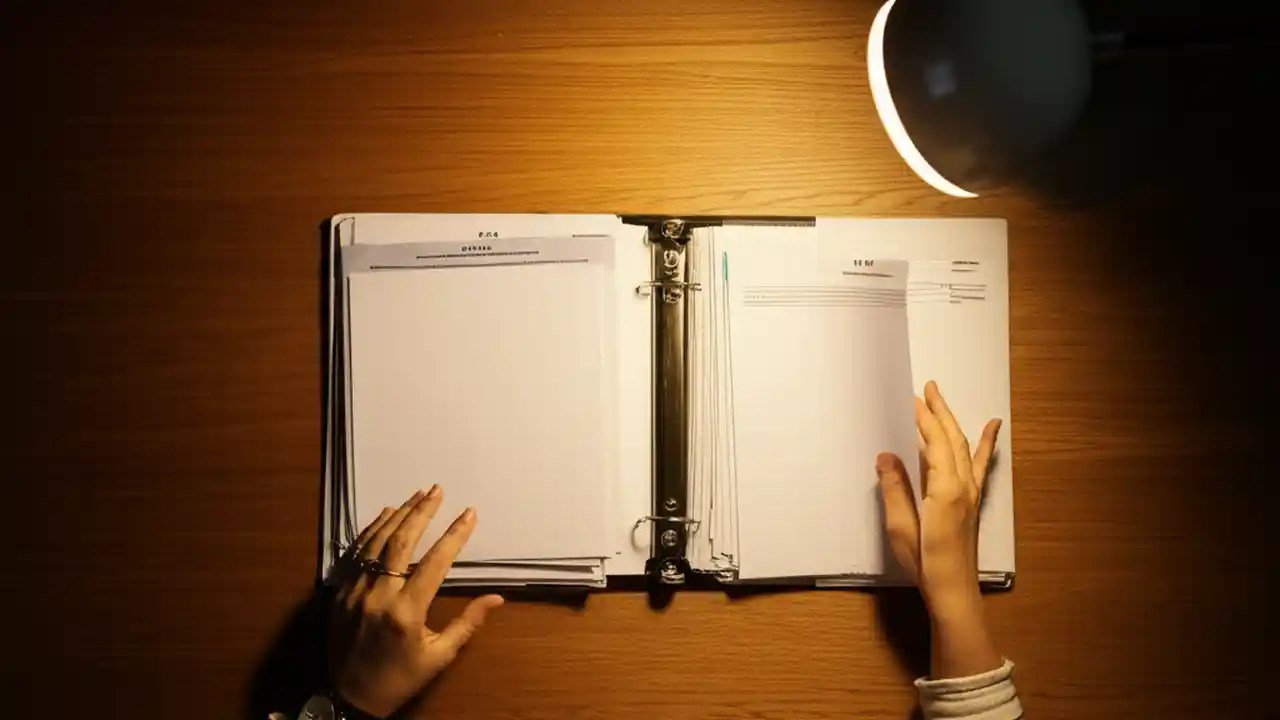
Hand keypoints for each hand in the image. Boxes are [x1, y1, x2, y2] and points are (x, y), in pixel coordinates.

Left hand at [328, 486, 502, 716]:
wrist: (349, 697)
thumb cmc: (399, 679)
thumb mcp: (438, 656)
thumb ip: (467, 623)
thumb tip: (496, 598)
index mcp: (406, 613)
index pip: (434, 563)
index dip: (454, 536)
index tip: (469, 513)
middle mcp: (378, 596)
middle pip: (401, 542)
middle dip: (422, 512)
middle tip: (437, 490)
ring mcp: (354, 591)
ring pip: (375, 542)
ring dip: (398, 515)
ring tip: (417, 495)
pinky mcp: (340, 592)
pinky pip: (355, 553)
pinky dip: (371, 530)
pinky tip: (385, 514)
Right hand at [876, 381, 1002, 677]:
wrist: (953, 589)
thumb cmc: (925, 563)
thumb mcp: (901, 527)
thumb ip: (894, 489)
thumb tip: (885, 455)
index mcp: (945, 489)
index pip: (934, 442)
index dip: (923, 418)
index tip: (911, 398)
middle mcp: (963, 485)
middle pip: (952, 438)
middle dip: (939, 411)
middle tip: (928, 387)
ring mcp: (971, 492)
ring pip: (964, 447)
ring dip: (953, 421)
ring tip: (943, 400)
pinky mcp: (972, 500)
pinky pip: (980, 463)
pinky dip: (986, 443)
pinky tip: (992, 427)